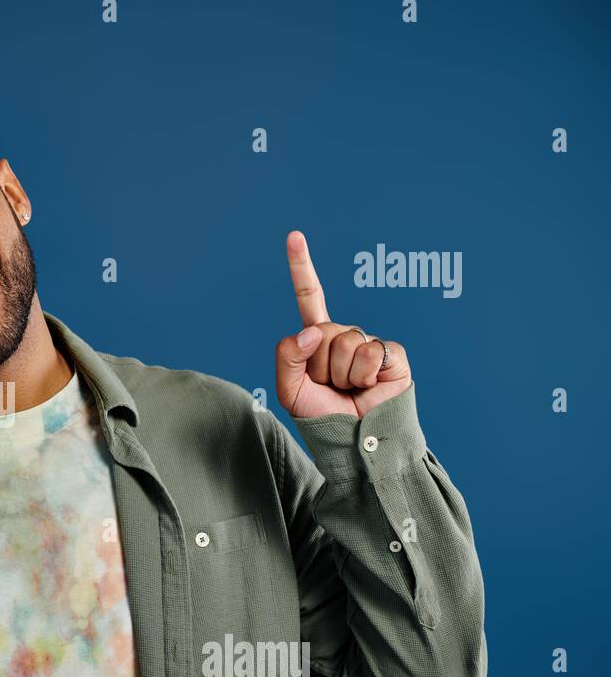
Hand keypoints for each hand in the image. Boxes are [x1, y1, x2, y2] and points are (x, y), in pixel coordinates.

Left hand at [275, 231, 412, 418]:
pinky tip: (369, 388)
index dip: (302, 267)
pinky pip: (369, 352)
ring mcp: (368, 343)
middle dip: (320, 365)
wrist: (355, 441)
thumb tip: (311, 330)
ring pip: (345, 342)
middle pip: (321, 331)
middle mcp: (343, 335)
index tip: (294, 235)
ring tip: (349, 389)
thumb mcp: (290, 391)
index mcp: (317, 339)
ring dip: (342, 373)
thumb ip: (287, 356)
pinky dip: (364, 375)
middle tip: (330, 386)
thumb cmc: (323, 417)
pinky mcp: (391, 354)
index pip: (310, 298)